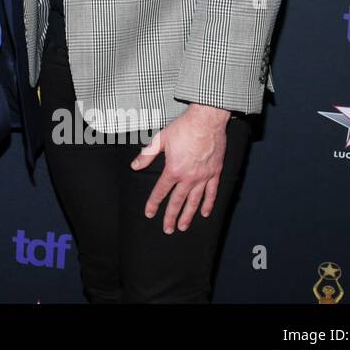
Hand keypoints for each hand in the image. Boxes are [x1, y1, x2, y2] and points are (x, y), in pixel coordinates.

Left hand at [131, 104, 230, 233]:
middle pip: (178, 201)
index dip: (154, 204)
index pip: (161, 191)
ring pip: (195, 201)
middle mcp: (189, 177)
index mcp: (173, 170)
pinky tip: (204, 213)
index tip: (150, 213)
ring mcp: (203, 176)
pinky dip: (208, 204)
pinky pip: (212, 192)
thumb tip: (135, 166)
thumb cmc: (183, 128)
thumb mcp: (161, 140)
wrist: (206, 120)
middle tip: (167, 230)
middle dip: (171, 216)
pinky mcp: (215, 172)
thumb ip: (147, 155)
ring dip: (188, 215)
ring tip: (183, 227)